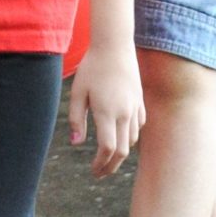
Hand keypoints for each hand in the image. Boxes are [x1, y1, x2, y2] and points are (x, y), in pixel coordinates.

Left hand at [69, 40, 144, 177]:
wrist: (114, 44)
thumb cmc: (92, 66)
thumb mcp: (77, 91)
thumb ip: (76, 119)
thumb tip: (76, 144)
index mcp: (107, 112)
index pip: (107, 149)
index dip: (100, 164)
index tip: (93, 170)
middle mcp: (124, 113)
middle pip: (122, 151)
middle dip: (111, 166)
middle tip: (100, 172)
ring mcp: (134, 107)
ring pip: (132, 140)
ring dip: (121, 152)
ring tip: (109, 156)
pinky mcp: (140, 100)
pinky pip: (139, 125)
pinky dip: (131, 136)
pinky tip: (122, 135)